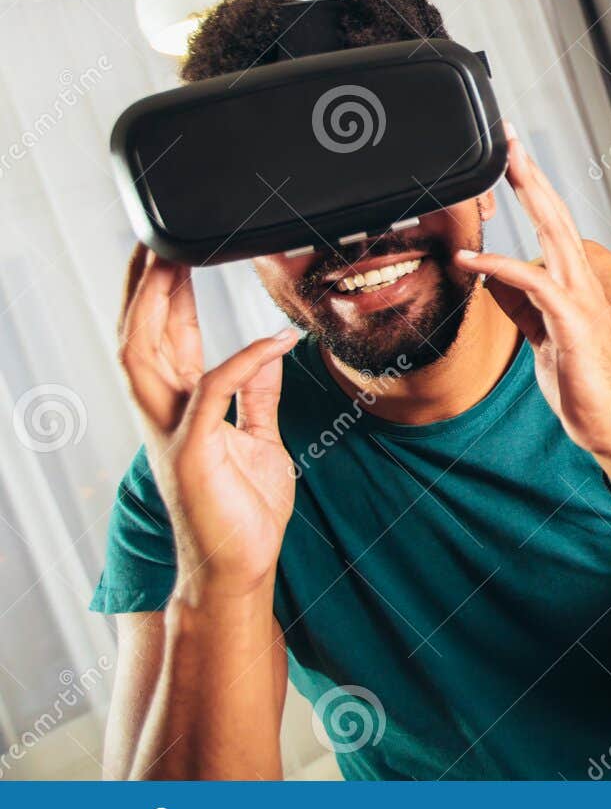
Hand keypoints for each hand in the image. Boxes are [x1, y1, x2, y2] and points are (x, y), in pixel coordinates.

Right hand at [117, 246, 298, 597]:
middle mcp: (165, 415)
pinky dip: (242, 362)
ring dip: (161, 306)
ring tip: (177, 263)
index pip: (164, 338)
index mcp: (181, 408)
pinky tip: (272, 341)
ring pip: (148, 355)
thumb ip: (255, 397)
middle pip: (140, 335)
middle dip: (145, 285)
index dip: (165, 294)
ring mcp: (173, 433)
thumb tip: (266, 354)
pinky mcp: (193, 454)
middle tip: (160, 239)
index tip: (174, 253)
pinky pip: (215, 393)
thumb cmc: (245, 513)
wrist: (240, 569)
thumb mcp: (258, 440)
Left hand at [454, 130, 610, 463]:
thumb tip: (494, 284)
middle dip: (531, 173)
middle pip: (556, 214)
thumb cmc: (585, 386)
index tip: (512, 158)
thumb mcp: (544, 339)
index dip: (534, 189)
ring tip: (498, 165)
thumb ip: (524, 307)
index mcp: (579, 283)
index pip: (554, 224)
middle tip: (509, 136)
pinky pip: (532, 283)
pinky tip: (468, 261)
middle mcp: (585, 281)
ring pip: (553, 233)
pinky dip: (497, 268)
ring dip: (526, 196)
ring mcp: (583, 298)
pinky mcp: (573, 320)